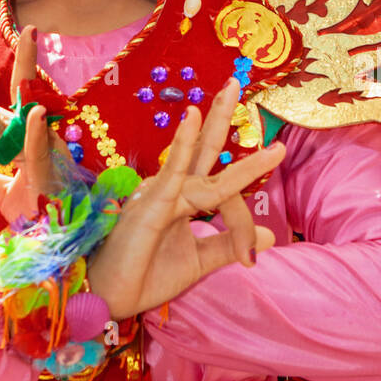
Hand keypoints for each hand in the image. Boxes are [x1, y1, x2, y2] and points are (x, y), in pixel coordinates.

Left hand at [0, 26, 62, 224]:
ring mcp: (45, 156)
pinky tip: (36, 113)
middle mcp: (35, 143)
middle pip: (27, 96)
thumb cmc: (35, 217)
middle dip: (27, 62)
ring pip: (23, 120)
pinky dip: (36, 134)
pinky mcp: (50, 176)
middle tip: (31, 30)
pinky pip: (40, 152)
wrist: (55, 250)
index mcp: (22, 144)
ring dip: (7, 97)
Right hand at [87, 77, 284, 318]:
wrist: (111, 299)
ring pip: (199, 156)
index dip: (244, 221)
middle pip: (205, 146)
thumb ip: (229, 243)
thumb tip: (269, 236)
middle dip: (222, 115)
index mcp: (183, 198)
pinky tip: (193, 117)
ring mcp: (161, 192)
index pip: (224, 191)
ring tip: (232, 90)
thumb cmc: (147, 275)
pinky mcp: (150, 202)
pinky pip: (173, 169)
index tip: (254, 252)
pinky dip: (184, 142)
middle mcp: (173, 188)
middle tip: (237, 81)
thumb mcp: (199, 260)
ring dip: (216, 121)